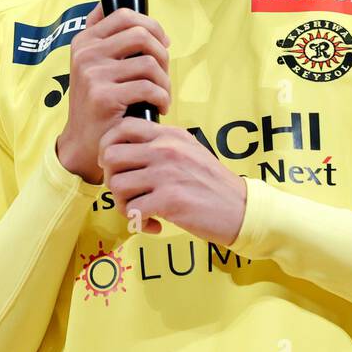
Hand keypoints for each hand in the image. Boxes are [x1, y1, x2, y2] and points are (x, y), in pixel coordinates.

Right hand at [55, 5, 170, 185]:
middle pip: (141, 34)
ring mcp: (93, 74)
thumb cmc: (98, 102)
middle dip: (162, 53)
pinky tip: (159, 107)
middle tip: (163, 73)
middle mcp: (86, 54)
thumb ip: (102, 35)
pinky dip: (162, 98)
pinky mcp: (104, 97)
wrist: (84, 142)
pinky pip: (148, 87)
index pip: (124, 15)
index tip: (161, 43)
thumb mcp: (92, 64)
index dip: (151, 26)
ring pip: (148, 62)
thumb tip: (114, 6)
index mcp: (85, 41)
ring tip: (162, 94)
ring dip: (164, 80)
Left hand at [97, 117, 247, 243]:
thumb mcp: (190, 151)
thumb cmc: (212, 185)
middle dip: (112, 179)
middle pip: (110, 156)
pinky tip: (154, 224)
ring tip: (141, 211)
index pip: (122, 127)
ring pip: (116, 185)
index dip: (109, 147)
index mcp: (170, 135)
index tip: (116, 166)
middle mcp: (166, 149)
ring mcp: (167, 173)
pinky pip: (132, 210)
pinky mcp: (170, 200)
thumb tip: (128, 149)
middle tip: (127, 194)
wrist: (242, 209)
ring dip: (124, 204)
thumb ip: (162, 145)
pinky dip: (139, 222)